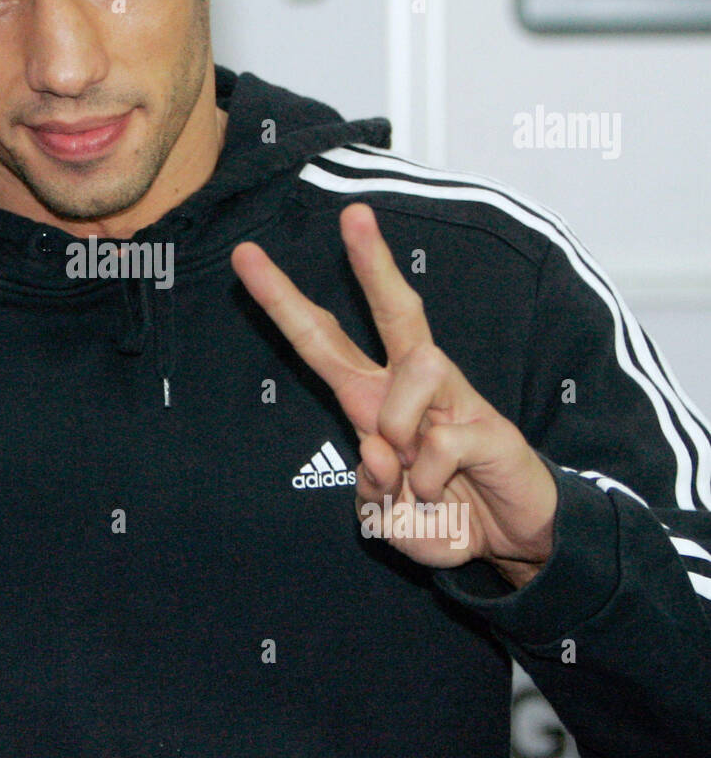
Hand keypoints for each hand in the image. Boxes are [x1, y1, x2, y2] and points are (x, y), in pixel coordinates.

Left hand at [231, 205, 556, 587]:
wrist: (510, 544)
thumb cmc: (440, 513)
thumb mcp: (383, 514)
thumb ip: (368, 491)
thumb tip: (377, 456)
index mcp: (373, 399)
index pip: (322, 340)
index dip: (282, 301)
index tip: (246, 257)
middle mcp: (414, 387)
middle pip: (396, 310)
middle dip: (372, 262)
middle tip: (353, 213)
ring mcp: (457, 401)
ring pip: (417, 368)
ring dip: (399, 429)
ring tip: (410, 477)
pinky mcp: (490, 427)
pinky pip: (441, 440)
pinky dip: (427, 482)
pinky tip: (440, 496)